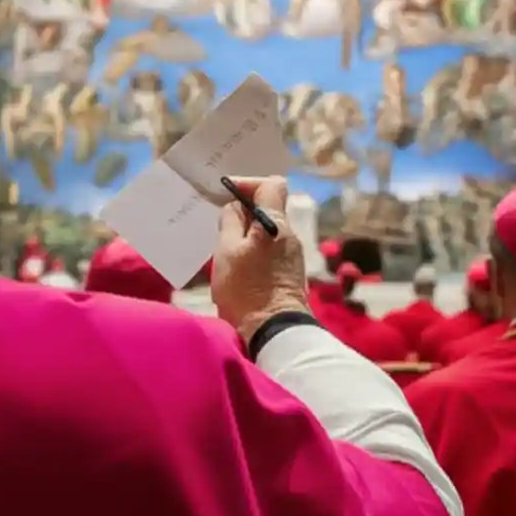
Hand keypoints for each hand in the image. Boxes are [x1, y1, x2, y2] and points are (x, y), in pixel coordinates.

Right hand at [212, 176, 309, 342]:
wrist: (274, 331)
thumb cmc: (246, 289)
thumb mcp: (226, 251)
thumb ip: (231, 222)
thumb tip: (236, 207)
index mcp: (276, 223)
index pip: (272, 185)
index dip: (248, 184)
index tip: (227, 195)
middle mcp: (290, 235)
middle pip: (269, 209)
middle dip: (244, 213)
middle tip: (221, 226)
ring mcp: (293, 255)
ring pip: (268, 232)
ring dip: (247, 235)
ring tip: (226, 251)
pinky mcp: (290, 274)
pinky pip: (271, 251)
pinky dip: (254, 251)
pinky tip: (238, 268)